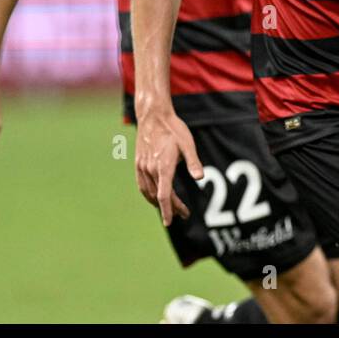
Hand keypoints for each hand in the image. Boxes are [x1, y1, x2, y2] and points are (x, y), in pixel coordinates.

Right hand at [135, 109, 202, 226]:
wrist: (153, 116)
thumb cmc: (173, 129)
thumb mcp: (188, 144)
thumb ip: (193, 162)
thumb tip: (200, 178)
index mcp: (163, 166)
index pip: (164, 195)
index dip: (168, 210)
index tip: (170, 222)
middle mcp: (150, 169)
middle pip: (158, 195)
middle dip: (170, 207)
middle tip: (183, 214)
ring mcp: (142, 167)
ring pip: (148, 192)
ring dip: (158, 202)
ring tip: (171, 208)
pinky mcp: (138, 163)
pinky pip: (142, 184)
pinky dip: (148, 194)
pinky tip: (154, 196)